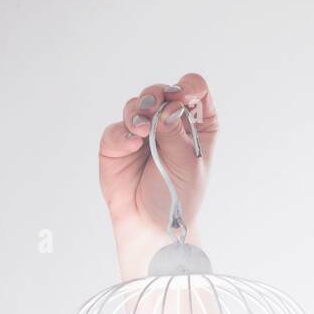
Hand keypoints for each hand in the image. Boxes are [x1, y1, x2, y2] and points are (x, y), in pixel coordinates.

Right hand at [98, 72, 218, 269]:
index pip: (195, 91)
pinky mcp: (118, 143)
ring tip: (141, 131)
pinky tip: (131, 145)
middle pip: (163, 91)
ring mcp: (142, 132)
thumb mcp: (188, 166)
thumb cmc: (177, 198)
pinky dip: (123, 133)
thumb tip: (166, 106)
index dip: (189, 87)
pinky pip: (117, 128)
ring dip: (138, 111)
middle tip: (154, 107)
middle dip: (158, 94)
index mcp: (196, 127)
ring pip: (138, 104)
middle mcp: (169, 124)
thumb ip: (175, 132)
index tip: (183, 95)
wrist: (150, 227)